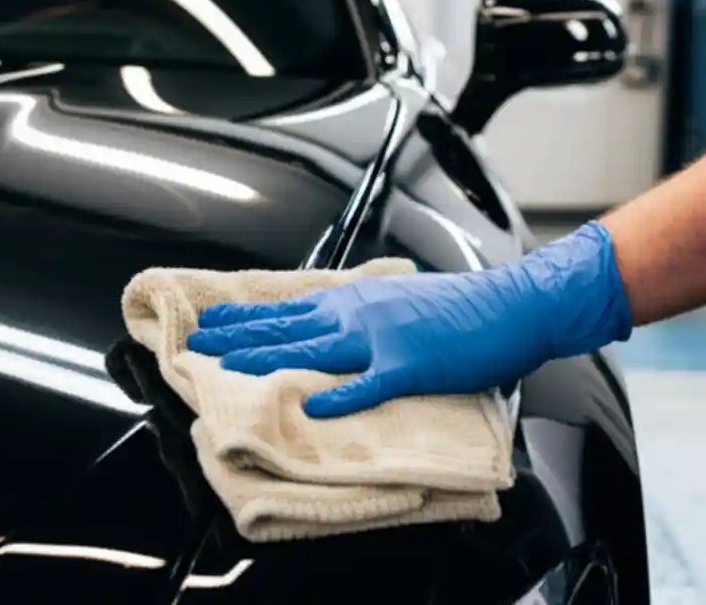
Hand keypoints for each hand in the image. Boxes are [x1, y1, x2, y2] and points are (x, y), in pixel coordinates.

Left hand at [187, 222, 631, 417]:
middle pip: (285, 326)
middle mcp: (356, 313)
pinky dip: (340, 396)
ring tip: (228, 368)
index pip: (285, 308)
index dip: (244, 317)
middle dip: (237, 336)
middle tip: (197, 342)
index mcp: (352, 299)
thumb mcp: (393, 297)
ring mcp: (381, 338)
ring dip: (267, 358)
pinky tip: (313, 407)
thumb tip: (323, 318)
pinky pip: (369, 383)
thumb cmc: (455, 306)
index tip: (209, 321)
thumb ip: (355, 309)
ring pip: (312, 348)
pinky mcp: (410, 364)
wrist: (507, 305)